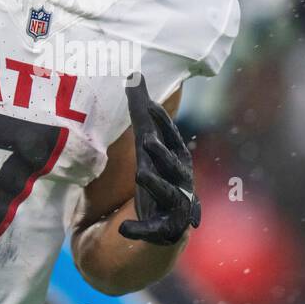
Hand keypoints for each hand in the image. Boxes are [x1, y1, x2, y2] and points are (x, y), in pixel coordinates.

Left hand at [119, 73, 199, 244]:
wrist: (170, 221)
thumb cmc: (159, 172)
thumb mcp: (148, 143)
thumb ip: (142, 112)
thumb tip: (134, 73)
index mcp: (178, 159)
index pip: (172, 137)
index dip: (163, 123)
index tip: (152, 107)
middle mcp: (181, 181)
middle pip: (173, 165)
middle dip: (162, 154)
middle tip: (147, 141)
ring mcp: (175, 205)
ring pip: (168, 194)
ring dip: (155, 185)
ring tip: (141, 174)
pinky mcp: (163, 229)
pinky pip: (151, 230)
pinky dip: (139, 229)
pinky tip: (123, 229)